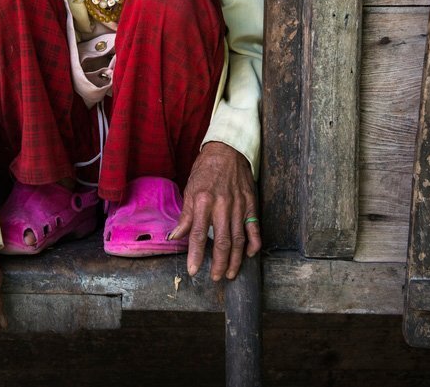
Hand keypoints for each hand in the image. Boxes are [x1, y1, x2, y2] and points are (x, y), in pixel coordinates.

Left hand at [169, 141, 261, 280]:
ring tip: (230, 273)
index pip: (198, 234)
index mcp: (203, 201)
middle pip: (222, 241)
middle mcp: (222, 205)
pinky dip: (253, 243)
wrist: (228, 151)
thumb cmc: (206, 170)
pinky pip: (254, 228)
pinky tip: (249, 254)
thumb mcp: (190, 189)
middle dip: (219, 264)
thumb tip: (175, 236)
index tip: (193, 270)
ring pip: (238, 239)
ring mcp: (239, 206)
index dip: (195, 255)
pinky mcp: (251, 204)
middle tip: (216, 277)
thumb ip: (185, 216)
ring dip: (235, 259)